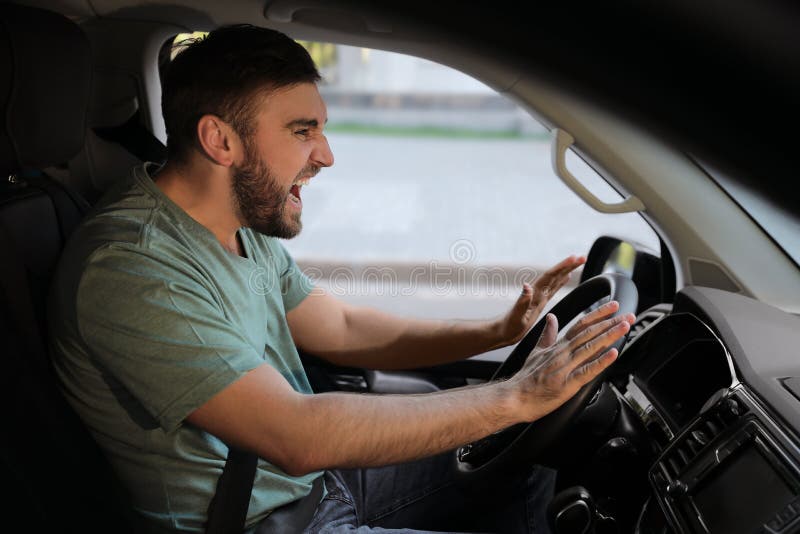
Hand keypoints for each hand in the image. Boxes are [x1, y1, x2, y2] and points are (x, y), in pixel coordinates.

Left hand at [494, 255, 585, 346]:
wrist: (502, 332)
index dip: (562, 267)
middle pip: (555, 275)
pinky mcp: (539, 303)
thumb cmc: (508, 326)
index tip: (574, 258)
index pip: (550, 277)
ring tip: (578, 262)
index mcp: (534, 294)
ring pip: (555, 280)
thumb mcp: (516, 316)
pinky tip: (566, 277)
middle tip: (582, 257)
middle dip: (568, 265)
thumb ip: (522, 301)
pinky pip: (553, 289)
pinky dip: (560, 282)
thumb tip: (527, 285)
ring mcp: (539, 297)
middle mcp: (537, 293)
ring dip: (566, 270)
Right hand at [509, 300, 634, 422]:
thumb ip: (547, 334)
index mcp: (557, 346)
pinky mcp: (567, 384)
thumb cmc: (526, 378)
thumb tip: (551, 318)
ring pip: (591, 348)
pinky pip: (587, 370)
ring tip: (624, 327)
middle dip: (611, 323)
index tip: (614, 306)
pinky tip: (613, 353)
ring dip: (609, 336)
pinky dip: (601, 361)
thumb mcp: (536, 351)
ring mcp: (565, 367)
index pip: (581, 325)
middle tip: (629, 315)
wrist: (515, 397)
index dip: (598, 314)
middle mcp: (563, 353)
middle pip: (589, 333)